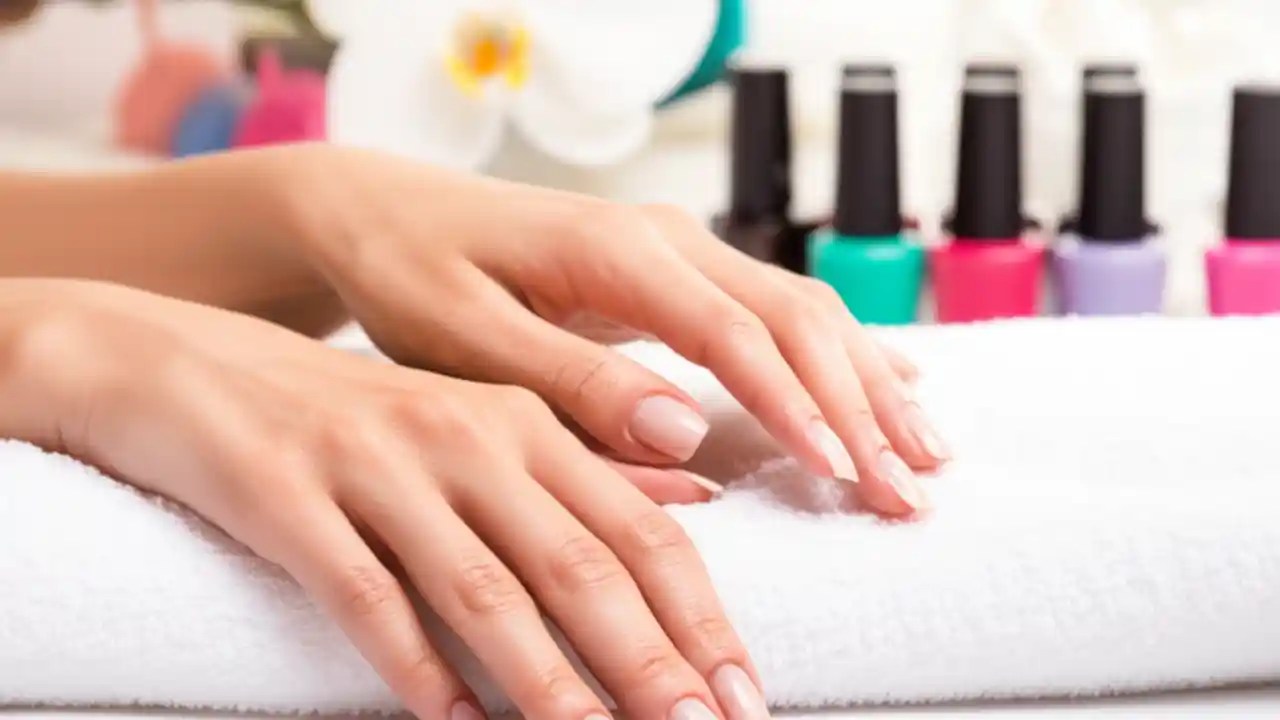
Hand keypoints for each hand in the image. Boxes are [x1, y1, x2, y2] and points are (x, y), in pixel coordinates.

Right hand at [0, 280, 763, 719]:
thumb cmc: (353, 412)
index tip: (744, 694)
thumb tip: (694, 500)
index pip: (639, 529)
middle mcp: (463, 436)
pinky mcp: (287, 493)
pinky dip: (410, 665)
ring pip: (482, 590)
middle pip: (579, 565)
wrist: (188, 360)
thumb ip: (584, 465)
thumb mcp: (478, 421)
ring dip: (547, 684)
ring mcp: (375, 463)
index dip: (700, 616)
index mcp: (522, 421)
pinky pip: (361, 593)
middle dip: (649, 662)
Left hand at [269, 145, 947, 515]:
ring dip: (869, 383)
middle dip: (860, 406)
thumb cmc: (412, 276)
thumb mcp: (467, 338)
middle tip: (908, 491)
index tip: (844, 474)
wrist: (383, 215)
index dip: (798, 403)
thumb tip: (685, 430)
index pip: (735, 330)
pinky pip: (779, 310)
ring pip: (803, 310)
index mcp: (616, 252)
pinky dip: (840, 355)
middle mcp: (665, 240)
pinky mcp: (675, 273)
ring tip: (925, 455)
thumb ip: (572, 381)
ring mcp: (678, 251)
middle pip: (795, 317)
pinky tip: (890, 384)